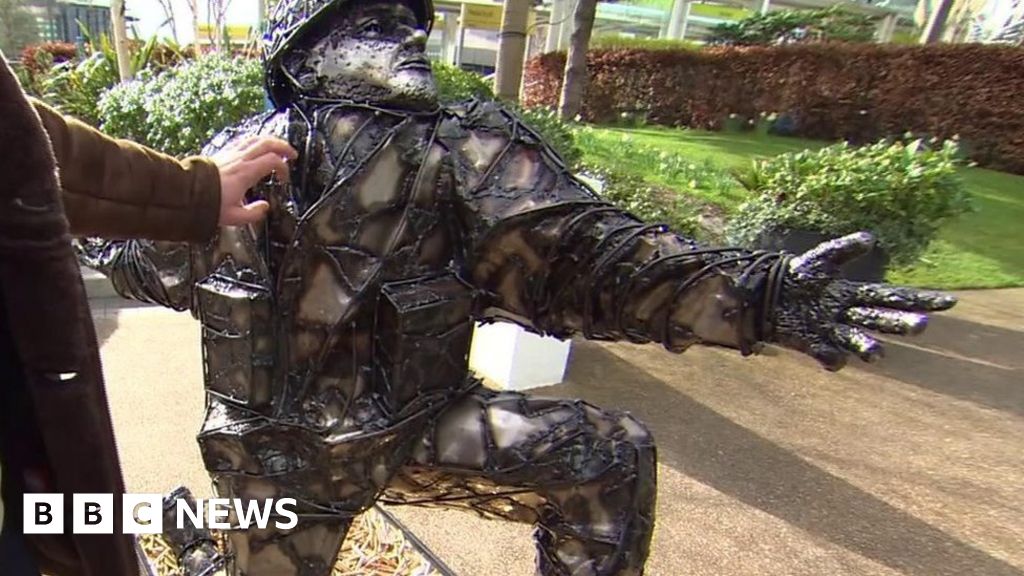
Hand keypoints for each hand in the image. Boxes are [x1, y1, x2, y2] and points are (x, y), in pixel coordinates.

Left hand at [211, 135, 297, 225]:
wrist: (186, 193)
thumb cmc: (208, 203)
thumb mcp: (235, 216)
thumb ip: (254, 213)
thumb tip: (264, 208)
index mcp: (246, 173)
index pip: (273, 161)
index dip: (284, 168)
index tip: (284, 179)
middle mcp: (240, 160)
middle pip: (267, 143)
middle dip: (283, 146)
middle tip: (291, 154)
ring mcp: (231, 154)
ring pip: (255, 138)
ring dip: (270, 140)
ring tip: (278, 146)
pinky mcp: (223, 153)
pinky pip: (243, 140)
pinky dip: (254, 140)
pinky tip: (256, 145)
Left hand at [769, 232, 956, 370]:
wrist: (764, 294)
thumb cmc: (796, 275)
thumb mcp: (820, 258)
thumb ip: (844, 248)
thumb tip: (870, 237)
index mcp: (854, 293)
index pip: (893, 297)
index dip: (921, 300)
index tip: (950, 302)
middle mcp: (848, 315)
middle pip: (881, 319)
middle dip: (901, 323)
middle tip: (920, 326)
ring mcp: (832, 332)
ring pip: (858, 342)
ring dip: (870, 348)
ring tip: (877, 354)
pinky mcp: (814, 345)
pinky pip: (829, 357)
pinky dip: (833, 359)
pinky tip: (832, 358)